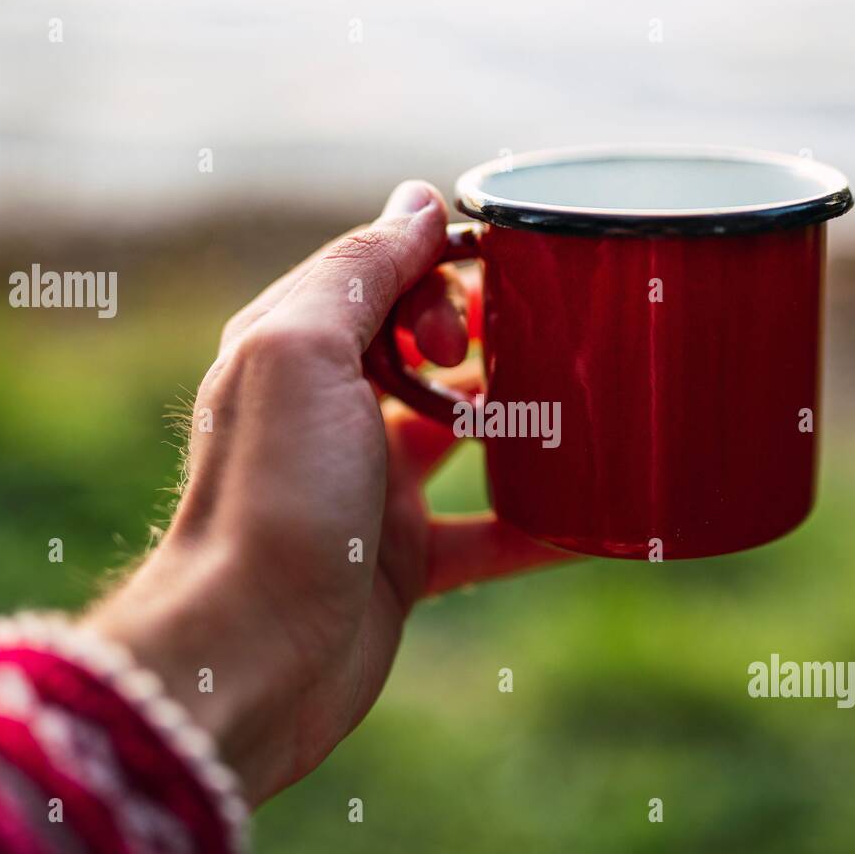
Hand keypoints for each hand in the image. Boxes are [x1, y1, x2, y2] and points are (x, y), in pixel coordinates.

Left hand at [84, 181, 565, 804]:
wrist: (253, 654)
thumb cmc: (273, 497)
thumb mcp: (304, 353)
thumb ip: (357, 270)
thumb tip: (420, 198)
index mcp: (297, 349)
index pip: (377, 272)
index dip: (434, 273)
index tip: (473, 311)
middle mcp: (329, 412)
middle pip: (422, 346)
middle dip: (482, 335)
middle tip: (527, 350)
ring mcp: (368, 488)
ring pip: (460, 434)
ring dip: (517, 417)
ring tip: (586, 407)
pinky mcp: (402, 562)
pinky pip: (487, 532)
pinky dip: (540, 524)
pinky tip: (601, 518)